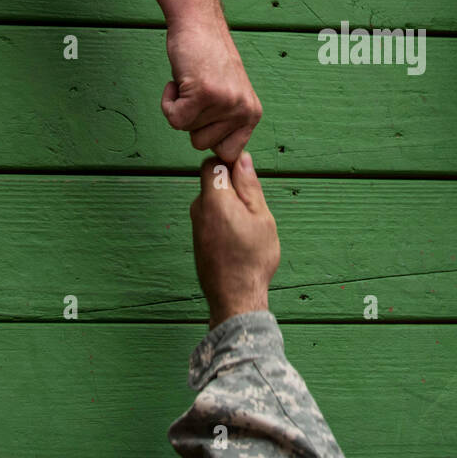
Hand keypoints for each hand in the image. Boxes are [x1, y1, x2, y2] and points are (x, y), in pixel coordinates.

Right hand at [148, 0, 262, 161]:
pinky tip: (179, 80)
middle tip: (198, 91)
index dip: (210, 139)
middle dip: (193, 122)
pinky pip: (173, 119)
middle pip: (204, 145)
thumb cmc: (208, 57)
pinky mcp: (204, 95)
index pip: (230, 154)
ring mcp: (225, 103)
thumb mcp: (230, 94)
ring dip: (180, 108)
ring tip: (191, 82)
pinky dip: (167, 101)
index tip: (204, 119)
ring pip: (186, 131)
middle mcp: (244, 110)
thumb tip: (223, 161)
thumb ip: (228, 122)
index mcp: (253, 113)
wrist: (198, 23)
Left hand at [189, 152, 279, 328]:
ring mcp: (196, 226)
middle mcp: (198, 210)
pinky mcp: (198, 240)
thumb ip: (249, 186)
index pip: (212, 164)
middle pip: (212, 182)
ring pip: (212, 202)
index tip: (246, 178)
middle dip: (232, 187)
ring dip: (229, 206)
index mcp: (213, 199)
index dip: (230, 165)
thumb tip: (242, 159)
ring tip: (247, 227)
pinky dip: (224, 221)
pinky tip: (238, 239)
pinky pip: (210, 218)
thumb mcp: (261, 217)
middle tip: (253, 208)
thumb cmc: (251, 259)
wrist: (235, 298)